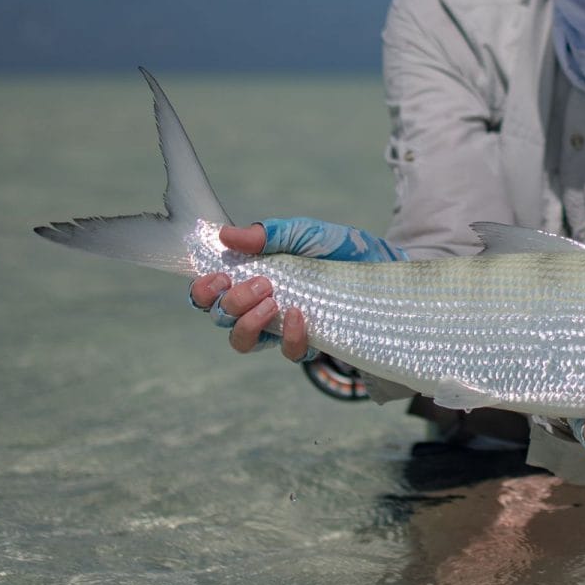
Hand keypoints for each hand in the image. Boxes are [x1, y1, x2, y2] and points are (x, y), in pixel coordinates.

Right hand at [189, 218, 405, 360]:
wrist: (382, 269)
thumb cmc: (337, 248)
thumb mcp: (304, 233)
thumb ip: (268, 233)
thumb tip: (227, 235)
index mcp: (250, 276)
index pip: (209, 292)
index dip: (202, 290)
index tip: (218, 277)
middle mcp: (257, 305)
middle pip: (220, 317)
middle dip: (232, 302)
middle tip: (262, 283)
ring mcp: (279, 327)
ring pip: (242, 342)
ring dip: (249, 322)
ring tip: (274, 301)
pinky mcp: (307, 343)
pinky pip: (287, 352)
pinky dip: (289, 335)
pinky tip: (301, 315)